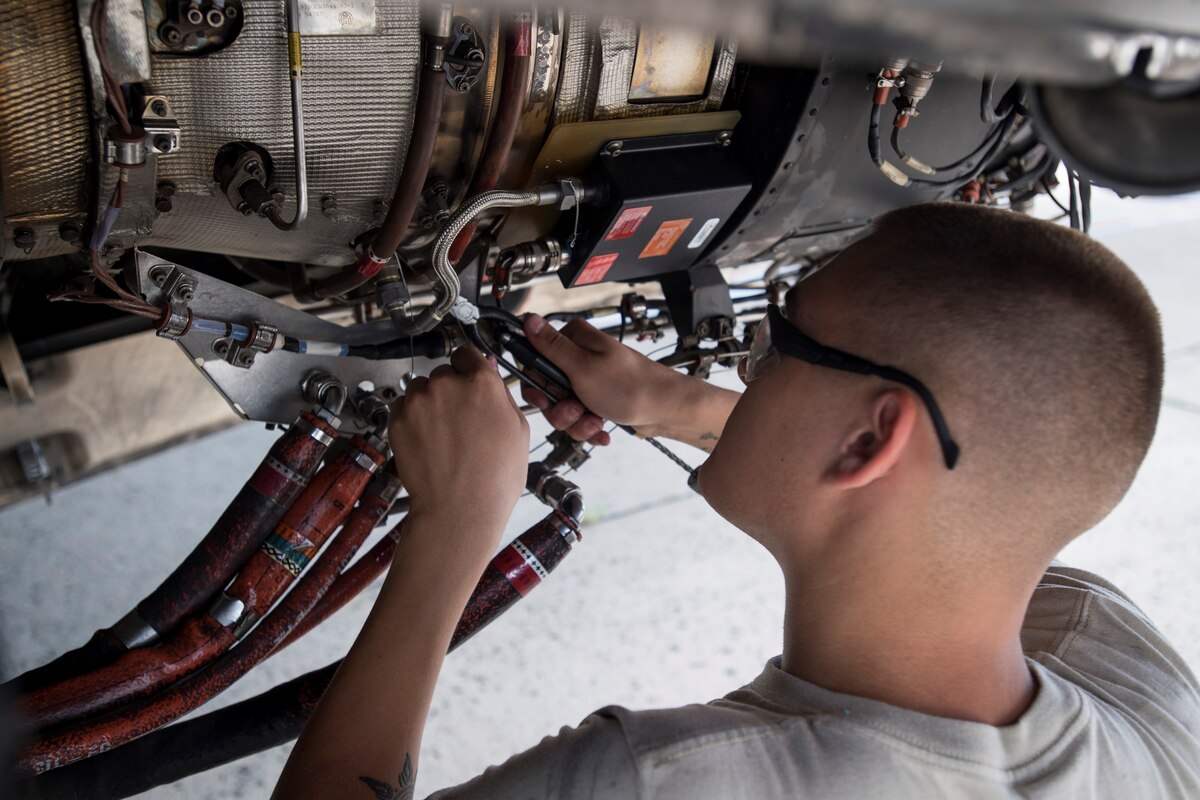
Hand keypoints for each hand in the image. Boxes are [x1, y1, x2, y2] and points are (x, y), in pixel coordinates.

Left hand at [388, 347, 528, 550]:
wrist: (460, 511)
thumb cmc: (495, 478)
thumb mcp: (517, 430)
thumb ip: (500, 394)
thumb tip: (488, 368)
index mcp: (482, 383)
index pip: (467, 354)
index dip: (467, 370)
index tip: (467, 383)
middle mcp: (447, 384)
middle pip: (443, 373)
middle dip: (449, 391)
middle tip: (459, 422)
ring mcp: (419, 401)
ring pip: (420, 389)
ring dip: (428, 404)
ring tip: (441, 436)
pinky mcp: (397, 420)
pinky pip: (402, 407)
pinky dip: (410, 419)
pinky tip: (427, 442)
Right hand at [521, 313, 690, 442]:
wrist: (666, 410)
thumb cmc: (631, 387)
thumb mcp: (583, 367)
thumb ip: (552, 346)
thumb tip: (528, 319)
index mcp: (574, 340)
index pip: (535, 360)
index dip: (537, 385)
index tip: (547, 398)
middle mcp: (580, 356)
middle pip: (547, 389)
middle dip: (559, 409)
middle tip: (575, 412)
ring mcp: (589, 379)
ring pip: (562, 407)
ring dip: (575, 422)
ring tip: (594, 423)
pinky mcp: (597, 398)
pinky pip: (579, 417)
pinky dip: (588, 427)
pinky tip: (601, 431)